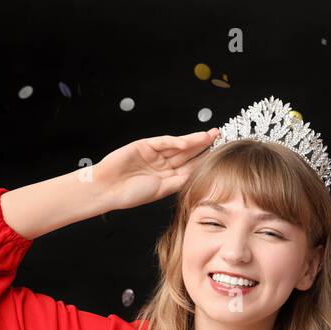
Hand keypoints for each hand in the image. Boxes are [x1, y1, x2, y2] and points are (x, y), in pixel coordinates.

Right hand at [94, 129, 220, 210]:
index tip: (221, 154)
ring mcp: (155, 153)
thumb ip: (180, 181)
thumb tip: (202, 175)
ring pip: (178, 145)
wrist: (108, 189)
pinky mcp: (144, 145)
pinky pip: (162, 142)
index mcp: (169, 176)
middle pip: (188, 152)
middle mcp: (164, 163)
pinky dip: (174, 142)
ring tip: (209, 135)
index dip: (206, 159)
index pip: (192, 166)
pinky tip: (187, 143)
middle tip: (219, 135)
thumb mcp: (162, 190)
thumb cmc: (132, 194)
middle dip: (204, 144)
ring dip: (193, 140)